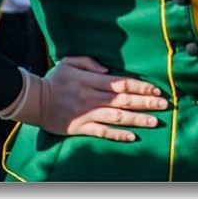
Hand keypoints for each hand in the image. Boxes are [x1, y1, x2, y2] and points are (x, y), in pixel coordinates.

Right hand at [7, 56, 167, 141]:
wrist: (33, 100)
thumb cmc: (54, 79)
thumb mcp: (69, 62)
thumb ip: (89, 62)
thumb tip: (107, 69)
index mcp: (91, 80)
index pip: (121, 83)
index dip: (140, 87)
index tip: (156, 90)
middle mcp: (92, 97)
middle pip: (123, 100)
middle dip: (145, 102)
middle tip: (164, 105)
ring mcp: (86, 113)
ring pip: (116, 117)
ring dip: (137, 119)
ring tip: (154, 121)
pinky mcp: (80, 127)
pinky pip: (101, 132)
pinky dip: (117, 135)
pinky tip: (132, 136)